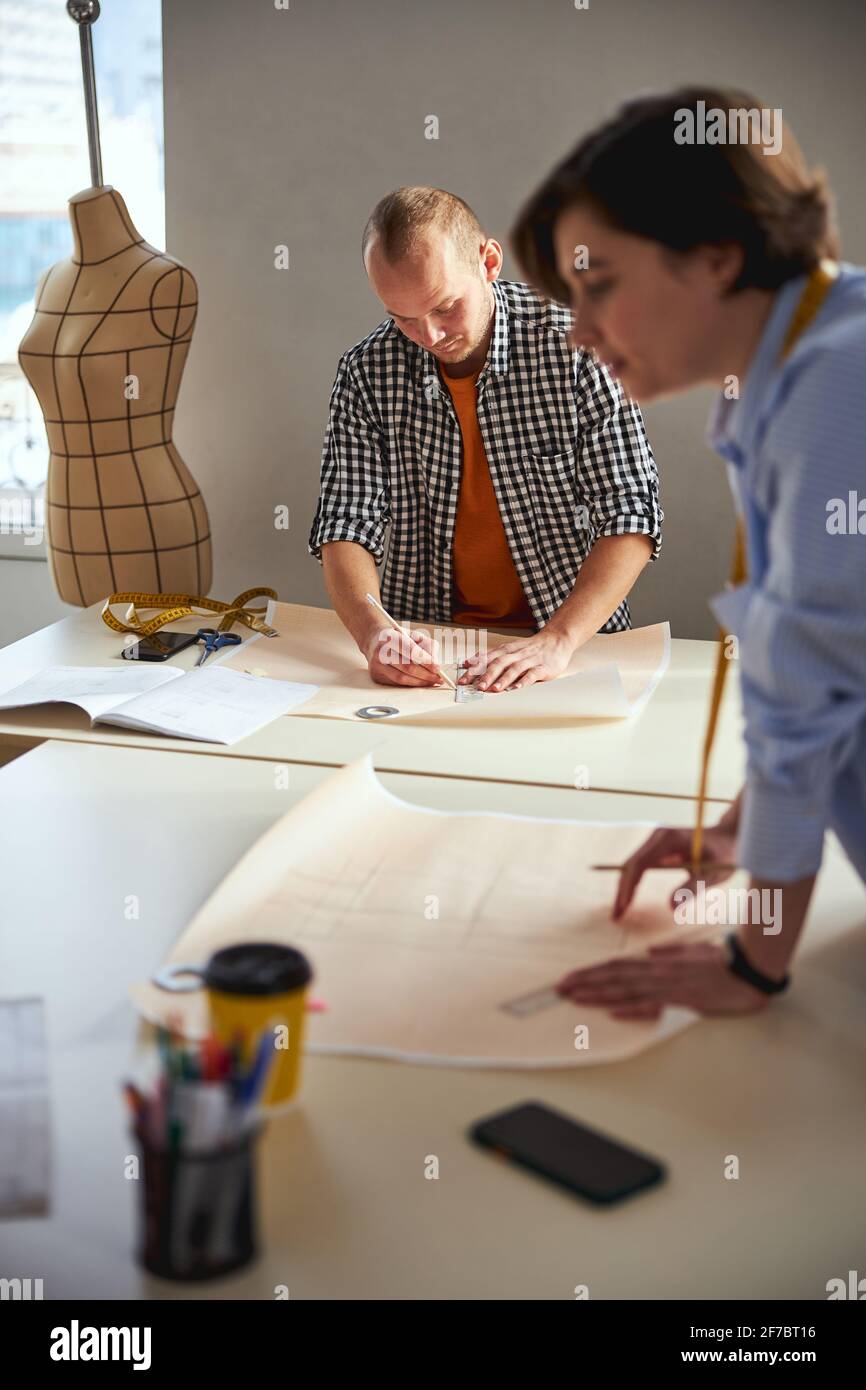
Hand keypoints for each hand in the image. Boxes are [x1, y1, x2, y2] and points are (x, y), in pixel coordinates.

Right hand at [365, 626, 444, 687]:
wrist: (375, 641)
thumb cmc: (400, 638)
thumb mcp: (415, 636)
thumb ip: (428, 646)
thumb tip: (435, 664)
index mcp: (390, 637)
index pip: (410, 651)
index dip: (425, 661)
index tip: (437, 668)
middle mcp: (380, 651)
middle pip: (406, 666)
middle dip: (425, 674)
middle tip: (438, 678)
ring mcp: (376, 664)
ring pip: (401, 678)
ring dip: (419, 682)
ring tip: (432, 682)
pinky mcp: (376, 675)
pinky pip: (396, 683)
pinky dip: (411, 685)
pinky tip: (420, 683)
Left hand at [459, 629, 572, 691]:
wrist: (557, 639)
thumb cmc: (531, 647)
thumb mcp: (511, 648)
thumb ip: (493, 656)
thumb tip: (471, 663)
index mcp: (507, 649)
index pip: (488, 658)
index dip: (475, 667)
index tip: (463, 677)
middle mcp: (517, 653)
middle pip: (499, 663)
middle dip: (486, 675)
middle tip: (476, 686)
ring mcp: (530, 660)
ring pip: (514, 669)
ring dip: (503, 679)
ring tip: (493, 689)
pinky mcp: (543, 667)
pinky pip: (532, 674)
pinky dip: (523, 682)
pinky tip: (516, 689)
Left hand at [557, 942, 769, 1018]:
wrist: (750, 969)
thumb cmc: (723, 960)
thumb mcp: (692, 951)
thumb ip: (669, 952)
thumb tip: (649, 952)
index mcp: (659, 962)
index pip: (618, 967)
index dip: (592, 972)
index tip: (571, 977)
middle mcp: (659, 973)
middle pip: (614, 977)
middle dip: (585, 983)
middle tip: (559, 988)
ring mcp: (670, 987)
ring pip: (627, 989)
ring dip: (598, 994)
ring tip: (574, 998)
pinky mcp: (684, 1000)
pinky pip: (653, 1005)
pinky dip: (632, 1008)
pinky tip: (612, 1010)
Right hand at [612, 822, 738, 920]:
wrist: (730, 836)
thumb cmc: (725, 853)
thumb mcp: (714, 873)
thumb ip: (693, 888)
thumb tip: (671, 907)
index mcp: (668, 839)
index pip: (639, 864)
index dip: (629, 886)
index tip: (624, 907)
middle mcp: (657, 836)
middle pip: (630, 864)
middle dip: (622, 890)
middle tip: (616, 916)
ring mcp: (655, 841)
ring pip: (631, 865)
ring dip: (624, 888)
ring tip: (620, 912)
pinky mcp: (657, 847)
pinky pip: (639, 866)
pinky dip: (632, 883)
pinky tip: (628, 900)